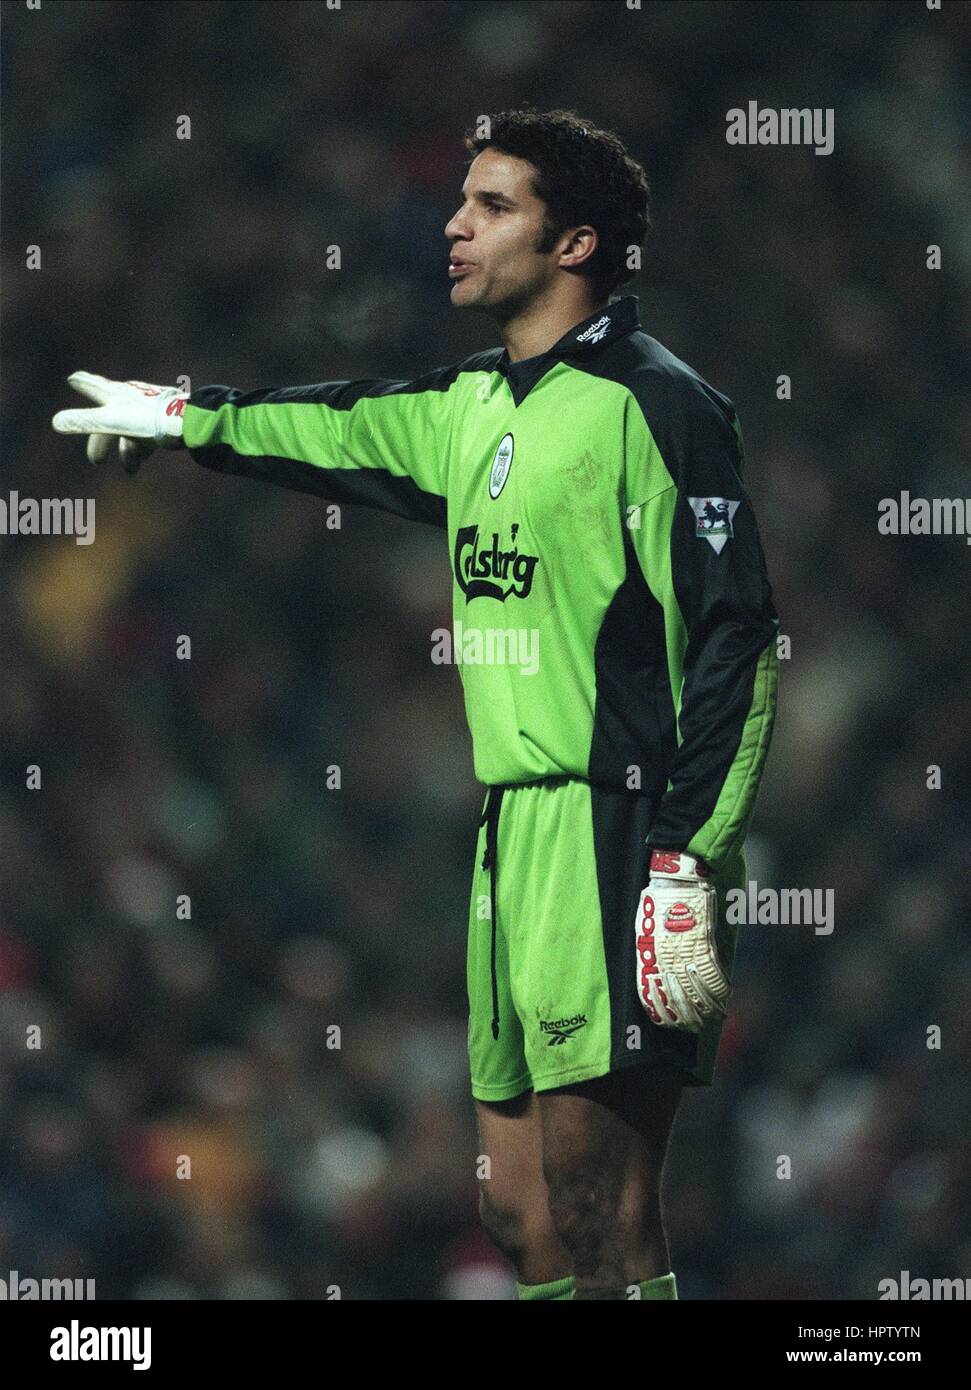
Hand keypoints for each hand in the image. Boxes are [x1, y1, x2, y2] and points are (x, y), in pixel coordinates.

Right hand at [52, 372, 187, 474]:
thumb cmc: (149, 420)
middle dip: (102, 441)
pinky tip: (143, 462)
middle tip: (96, 461)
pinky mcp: (165, 420)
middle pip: (110, 418)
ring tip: (130, 471)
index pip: (94, 387)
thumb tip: (56, 422)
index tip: (73, 378)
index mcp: (116, 396)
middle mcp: (132, 399)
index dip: (83, 383)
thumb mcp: (112, 422)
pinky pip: (149, 436)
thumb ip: (85, 422)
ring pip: (131, 431)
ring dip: (126, 452)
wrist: (189, 423)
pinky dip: (143, 450)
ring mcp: (149, 409)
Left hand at [635, 849, 729, 1031]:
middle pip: (675, 998)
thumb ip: (650, 950)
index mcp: (649, 955)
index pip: (651, 993)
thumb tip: (652, 971)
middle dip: (684, 1017)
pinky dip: (720, 990)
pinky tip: (723, 1001)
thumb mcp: (646, 928)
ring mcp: (686, 954)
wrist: (678, 880)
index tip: (666, 1024)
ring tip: (707, 1021)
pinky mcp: (705, 946)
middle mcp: (666, 959)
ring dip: (703, 1010)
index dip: (659, 1012)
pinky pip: (714, 975)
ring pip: (696, 992)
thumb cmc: (659, 901)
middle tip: (690, 1029)